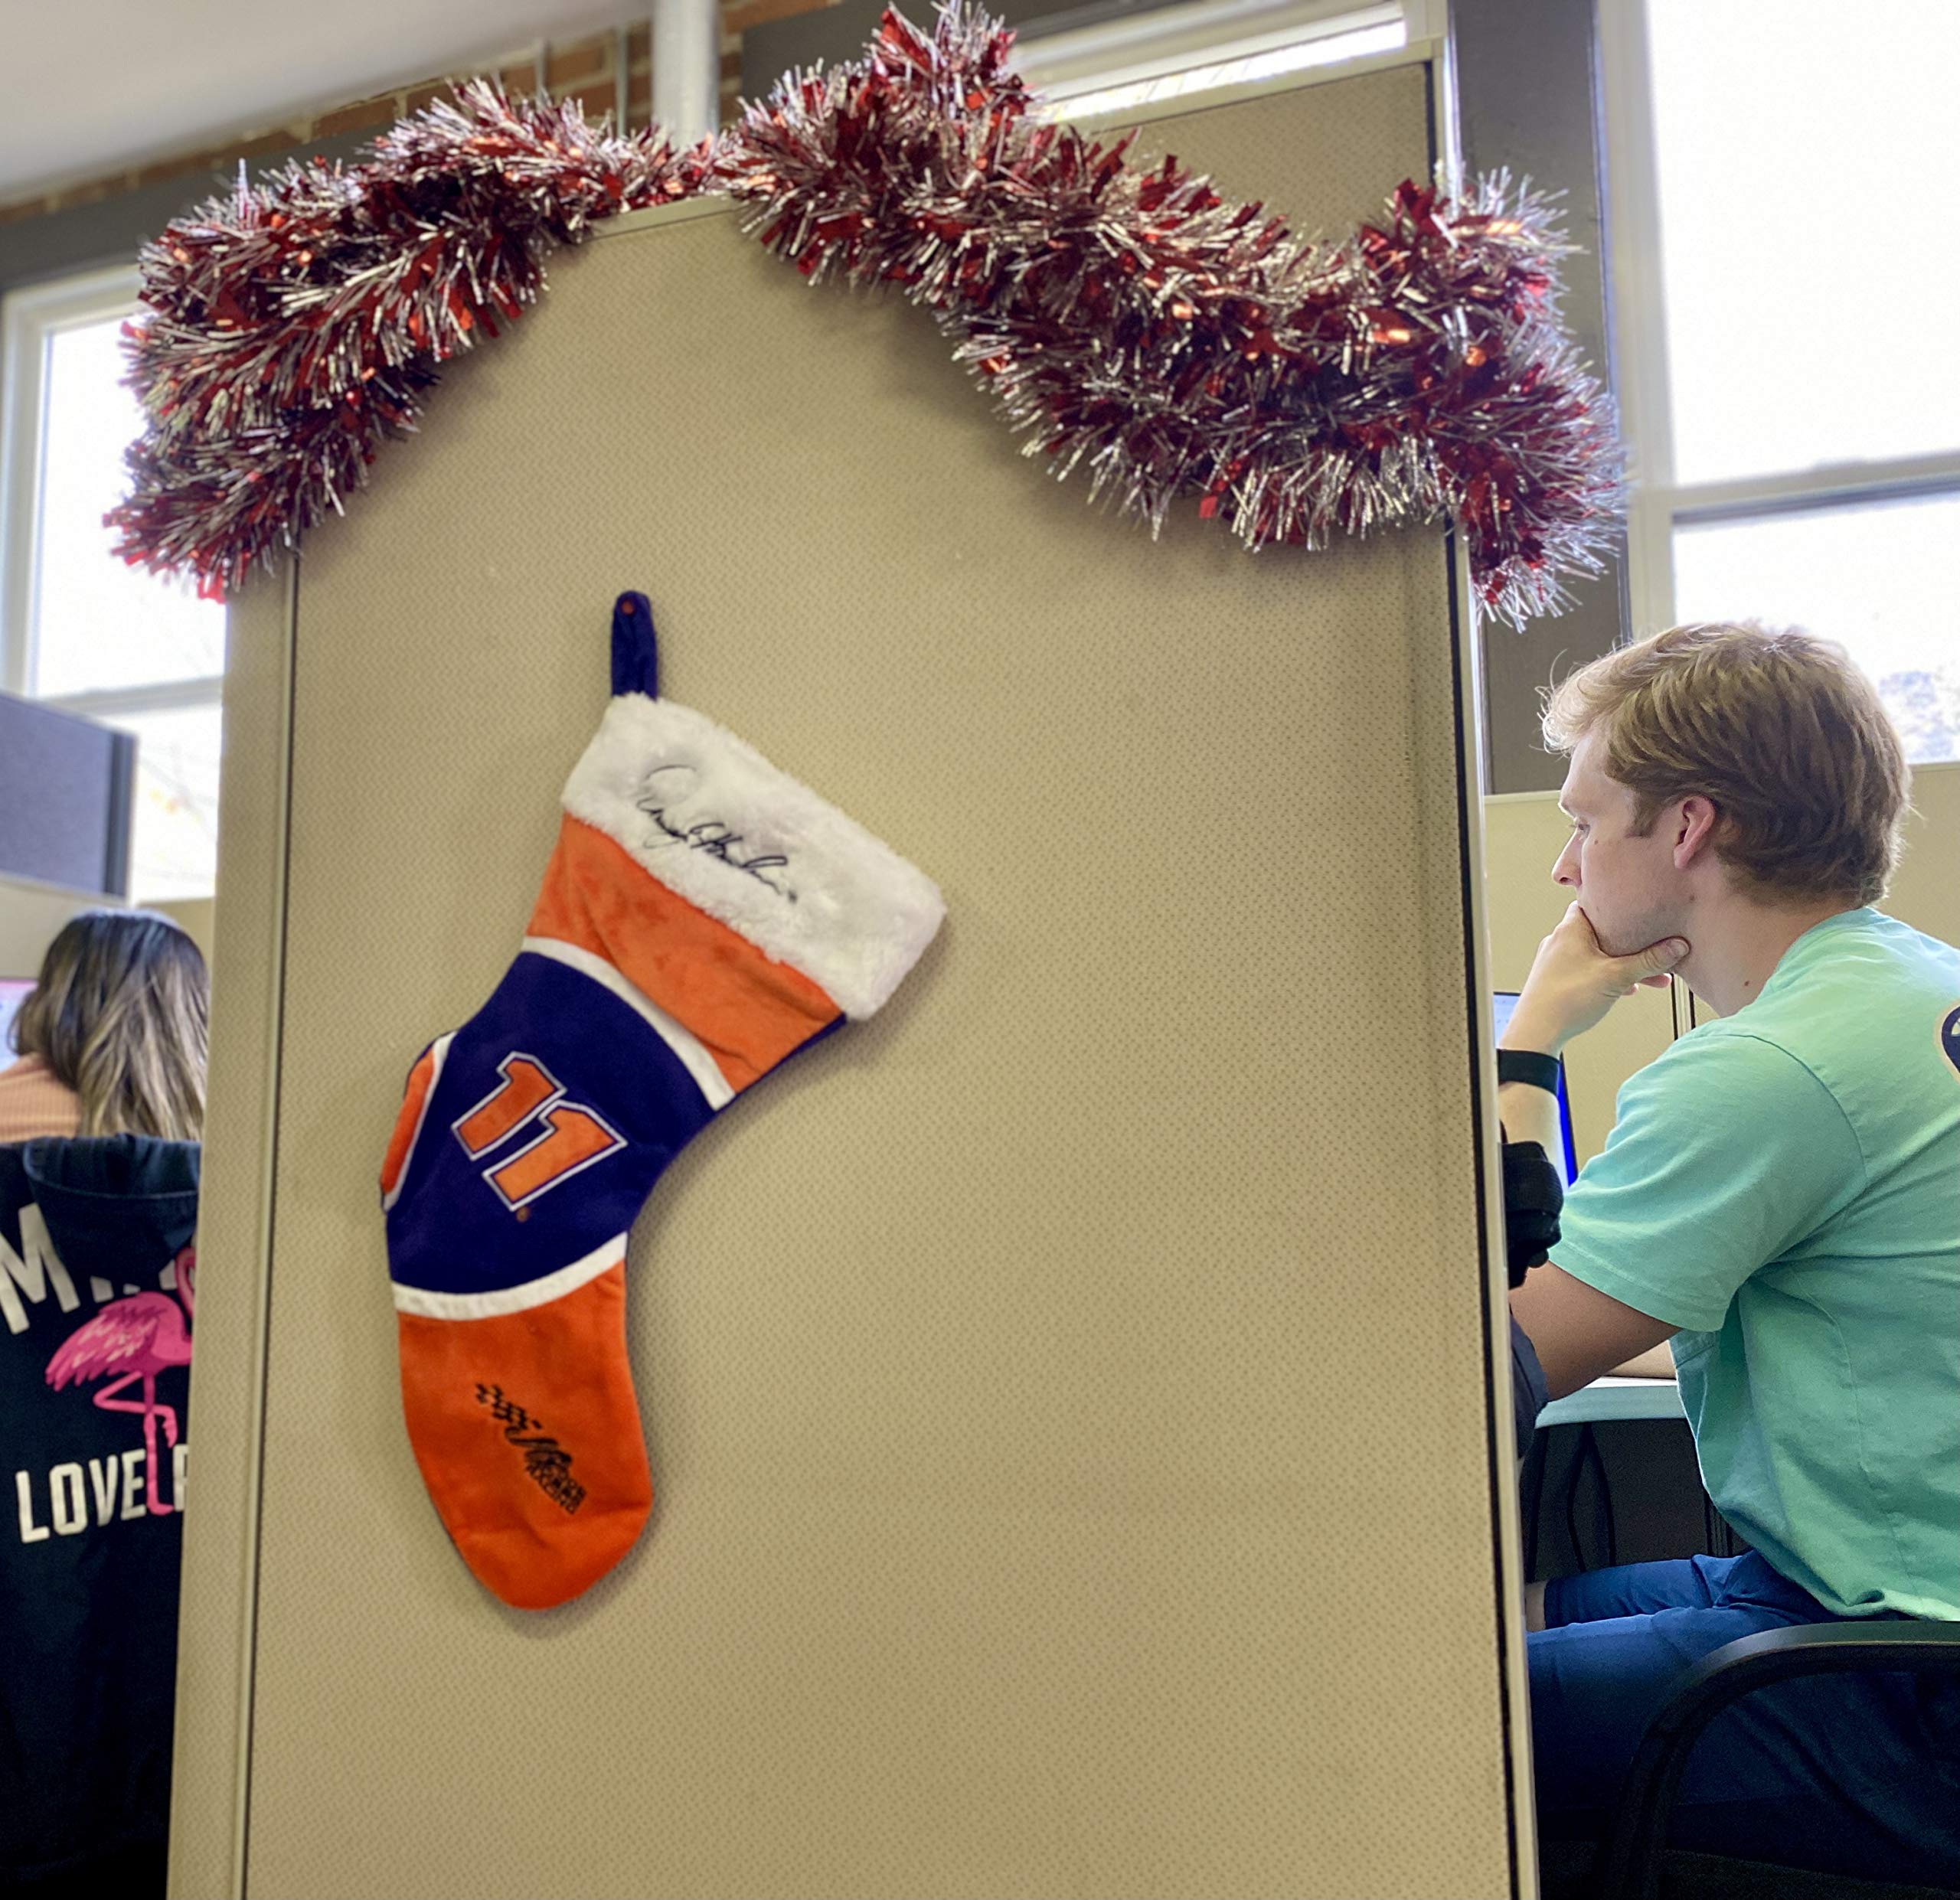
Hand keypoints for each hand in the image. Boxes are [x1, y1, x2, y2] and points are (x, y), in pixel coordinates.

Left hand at [1503, 903, 1687, 1054]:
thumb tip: (1678, 946)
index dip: (1616, 904)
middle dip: (1632, 942)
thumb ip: (1649, 961)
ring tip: (1655, 978)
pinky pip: (1589, 971)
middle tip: (1657, 948)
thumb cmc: (1568, 999)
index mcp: (1571, 929)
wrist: (1536, 1033)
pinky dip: (1609, 976)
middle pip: (1602, 932)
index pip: (1594, 902)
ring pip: (1599, 955)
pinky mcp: (1558, 980)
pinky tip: (1629, 989)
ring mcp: (1558, 961)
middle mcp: (1561, 940)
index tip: (1639, 908)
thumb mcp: (1617, 976)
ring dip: (1625, 964)